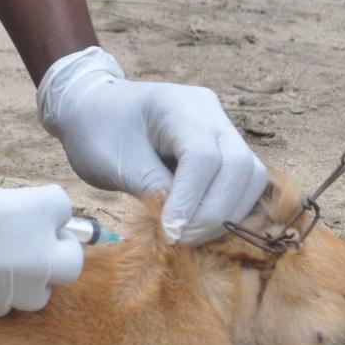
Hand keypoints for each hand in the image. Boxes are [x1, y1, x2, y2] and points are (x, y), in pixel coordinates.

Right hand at [0, 154, 84, 315]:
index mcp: (28, 212)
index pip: (62, 207)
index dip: (40, 204)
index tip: (16, 199)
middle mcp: (28, 255)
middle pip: (69, 260)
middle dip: (51, 247)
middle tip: (18, 233)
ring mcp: (4, 289)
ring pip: (41, 292)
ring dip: (27, 276)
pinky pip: (4, 306)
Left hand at [37, 47, 268, 244]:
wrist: (94, 109)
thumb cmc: (96, 131)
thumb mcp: (114, 162)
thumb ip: (152, 187)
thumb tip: (183, 223)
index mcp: (178, 105)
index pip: (203, 156)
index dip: (191, 199)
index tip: (171, 232)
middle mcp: (210, 112)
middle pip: (239, 166)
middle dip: (214, 212)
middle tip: (180, 239)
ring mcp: (222, 128)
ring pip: (251, 176)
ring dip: (227, 213)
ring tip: (189, 235)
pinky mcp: (224, 148)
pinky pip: (244, 181)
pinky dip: (228, 207)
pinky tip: (199, 225)